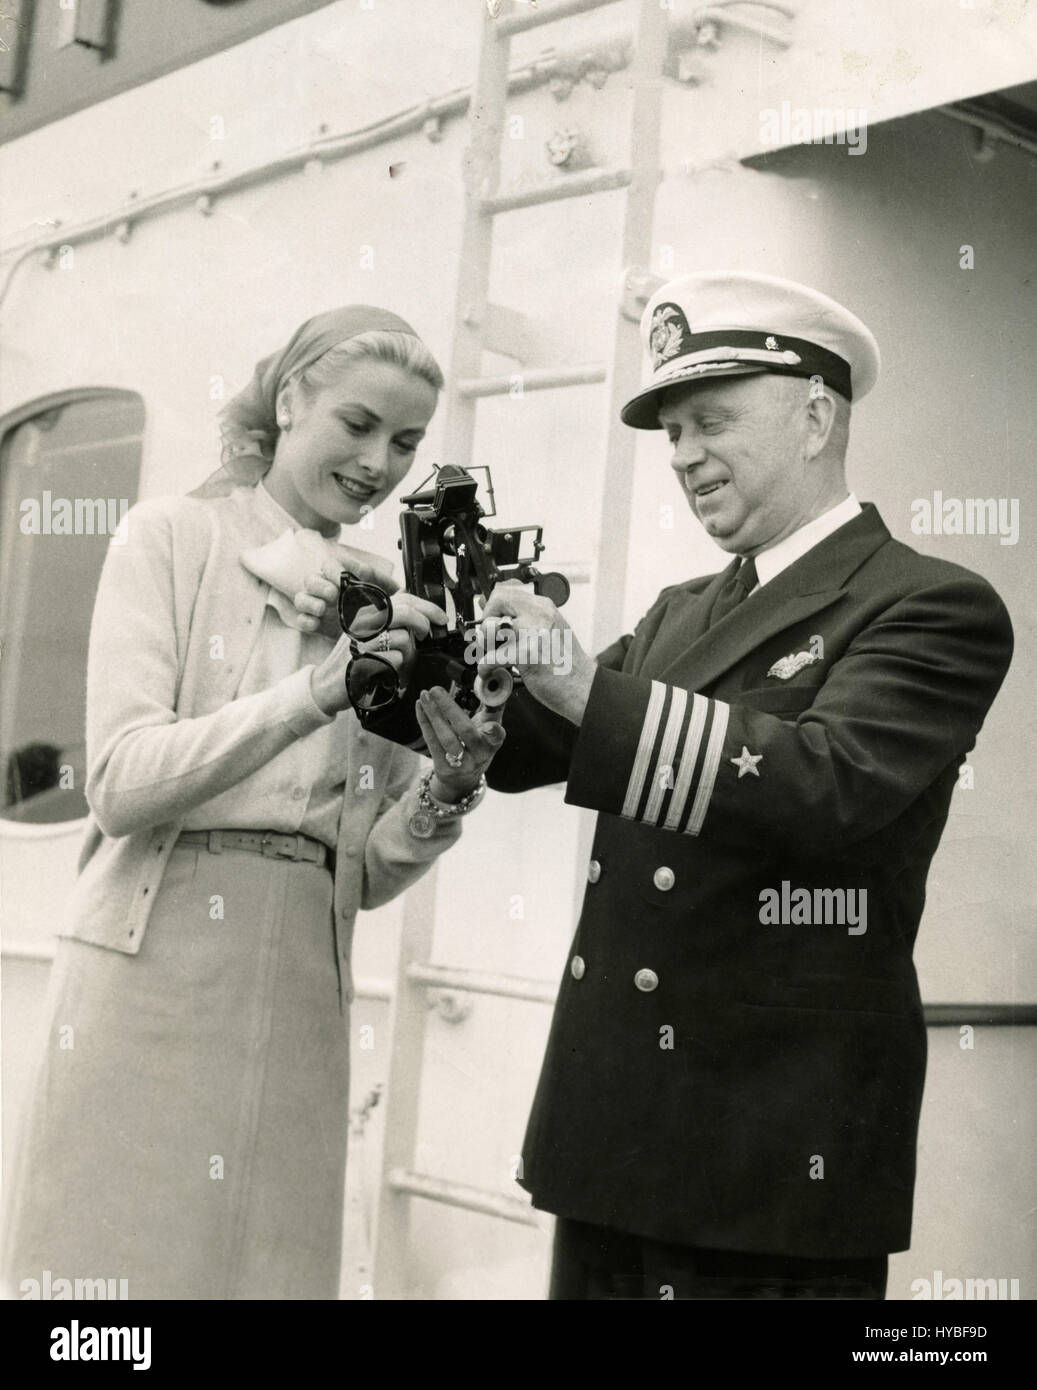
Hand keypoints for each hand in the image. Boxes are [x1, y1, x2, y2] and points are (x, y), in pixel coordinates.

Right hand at [295, 562, 446, 684]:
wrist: (326, 685)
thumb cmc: (352, 662)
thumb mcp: (370, 637)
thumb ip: (393, 625)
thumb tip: (423, 620)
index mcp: (366, 614)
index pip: (402, 599)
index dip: (427, 606)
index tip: (440, 618)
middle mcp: (363, 623)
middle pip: (405, 612)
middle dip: (423, 623)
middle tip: (426, 635)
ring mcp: (362, 640)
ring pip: (402, 638)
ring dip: (407, 652)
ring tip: (393, 659)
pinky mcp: (364, 660)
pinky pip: (395, 660)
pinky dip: (396, 667)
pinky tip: (384, 670)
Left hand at [415, 686, 505, 801]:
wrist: (464, 778)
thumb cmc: (478, 745)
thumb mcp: (489, 730)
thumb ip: (492, 707)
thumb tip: (495, 680)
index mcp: (493, 743)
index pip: (497, 737)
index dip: (494, 731)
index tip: (491, 723)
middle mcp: (479, 756)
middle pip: (465, 731)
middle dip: (449, 708)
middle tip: (436, 689)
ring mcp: (461, 764)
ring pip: (445, 737)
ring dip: (433, 714)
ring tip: (425, 694)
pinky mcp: (444, 767)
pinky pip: (431, 741)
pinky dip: (424, 721)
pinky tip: (420, 706)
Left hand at [479, 581, 595, 724]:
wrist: (584, 687)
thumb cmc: (564, 663)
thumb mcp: (545, 631)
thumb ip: (520, 618)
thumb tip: (487, 604)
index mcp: (543, 607)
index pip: (506, 589)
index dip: (493, 606)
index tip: (494, 621)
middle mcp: (539, 614)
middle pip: (496, 600)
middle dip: (487, 621)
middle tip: (492, 639)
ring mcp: (533, 632)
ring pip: (490, 627)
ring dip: (485, 645)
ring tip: (493, 655)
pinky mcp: (526, 654)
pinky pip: (490, 657)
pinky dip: (486, 667)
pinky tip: (492, 672)